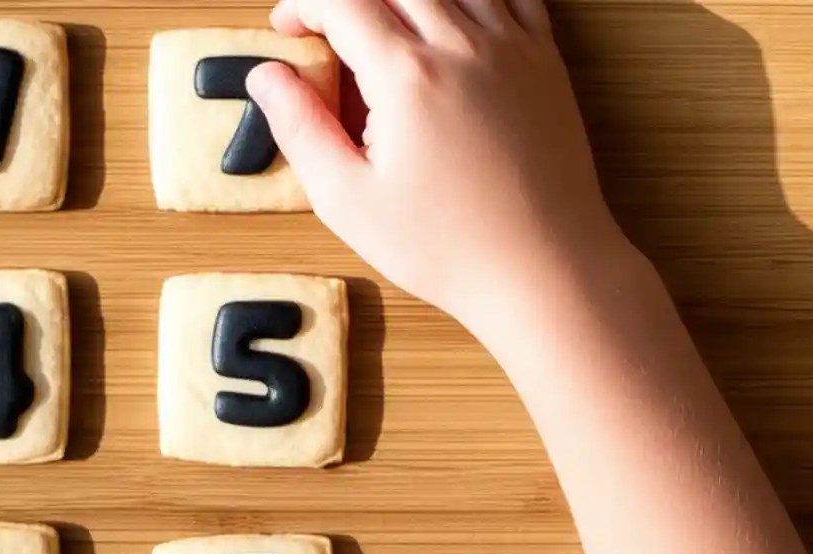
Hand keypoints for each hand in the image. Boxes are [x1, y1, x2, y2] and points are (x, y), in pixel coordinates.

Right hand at [248, 0, 628, 327]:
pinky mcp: (544, 61)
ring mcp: (510, 47)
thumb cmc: (447, 246)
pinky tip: (450, 20)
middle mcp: (461, 45)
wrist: (545, 268)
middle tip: (329, 29)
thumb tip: (267, 75)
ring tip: (384, 28)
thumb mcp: (348, 200)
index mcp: (406, 77)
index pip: (342, 1)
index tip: (288, 29)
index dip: (304, 4)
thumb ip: (300, 128)